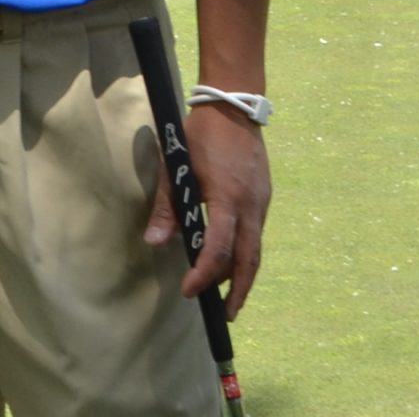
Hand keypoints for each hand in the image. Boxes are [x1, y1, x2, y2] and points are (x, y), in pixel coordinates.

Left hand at [144, 105, 271, 318]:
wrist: (233, 106)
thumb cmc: (199, 133)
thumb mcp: (176, 165)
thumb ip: (167, 206)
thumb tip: (155, 242)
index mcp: (227, 199)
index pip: (219, 250)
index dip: (204, 275)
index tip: (189, 290)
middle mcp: (250, 206)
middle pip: (248, 261)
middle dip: (237, 291)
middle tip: (225, 313)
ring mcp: (261, 202)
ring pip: (256, 249)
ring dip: (243, 274)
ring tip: (229, 295)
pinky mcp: (263, 196)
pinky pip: (257, 234)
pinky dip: (246, 253)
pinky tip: (234, 259)